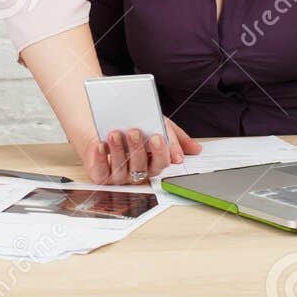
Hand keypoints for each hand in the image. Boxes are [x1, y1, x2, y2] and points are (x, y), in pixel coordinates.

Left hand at [76, 118, 201, 183]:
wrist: (101, 120)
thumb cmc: (131, 124)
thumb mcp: (157, 124)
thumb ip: (175, 136)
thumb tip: (196, 150)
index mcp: (152, 162)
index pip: (161, 162)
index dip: (160, 152)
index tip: (156, 136)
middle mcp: (137, 171)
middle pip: (141, 166)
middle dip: (138, 149)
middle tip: (134, 131)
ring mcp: (119, 175)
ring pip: (121, 170)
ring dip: (118, 151)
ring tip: (115, 133)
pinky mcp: (101, 175)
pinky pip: (101, 173)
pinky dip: (100, 159)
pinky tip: (101, 145)